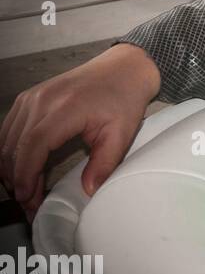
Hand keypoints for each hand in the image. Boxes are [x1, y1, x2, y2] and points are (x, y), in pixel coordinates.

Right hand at [0, 43, 159, 218]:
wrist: (123, 69)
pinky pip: (8, 130)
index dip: (26, 175)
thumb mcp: (121, 134)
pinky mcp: (27, 99)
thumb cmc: (123, 99)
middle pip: (14, 146)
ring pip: (6, 140)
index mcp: (65, 108)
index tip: (27, 198)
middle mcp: (41, 100)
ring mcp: (31, 98)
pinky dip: (10, 153)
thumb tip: (88, 190)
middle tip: (28, 204)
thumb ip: (104, 164)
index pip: (33, 145)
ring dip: (10, 169)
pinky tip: (21, 171)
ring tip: (25, 192)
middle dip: (17, 179)